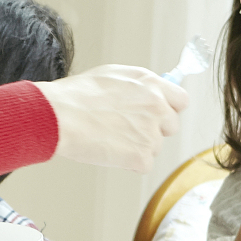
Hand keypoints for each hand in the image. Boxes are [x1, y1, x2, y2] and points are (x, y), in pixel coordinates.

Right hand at [36, 66, 186, 173]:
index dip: (168, 109)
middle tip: (126, 128)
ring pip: (155, 146)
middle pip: (171, 126)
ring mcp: (151, 133)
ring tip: (110, 137)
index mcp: (151, 84)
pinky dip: (128, 162)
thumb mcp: (113, 75)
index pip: (181, 100)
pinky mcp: (141, 156)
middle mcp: (157, 106)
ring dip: (138, 146)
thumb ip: (139, 86)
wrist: (59, 116)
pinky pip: (143, 165)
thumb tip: (150, 94)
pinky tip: (109, 150)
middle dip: (153, 129)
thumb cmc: (77, 95)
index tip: (158, 114)